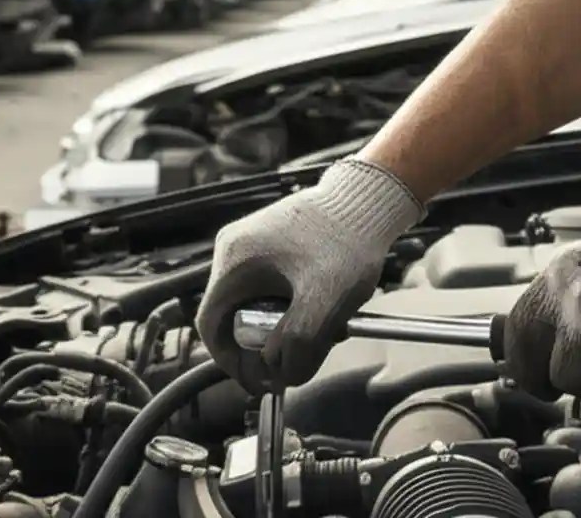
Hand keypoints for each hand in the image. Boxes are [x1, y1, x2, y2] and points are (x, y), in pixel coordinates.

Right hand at [196, 158, 422, 392]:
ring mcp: (250, 244)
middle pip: (233, 317)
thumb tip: (285, 375)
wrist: (369, 199)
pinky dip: (291, 306)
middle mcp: (233, 250)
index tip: (258, 381)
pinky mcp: (271, 243)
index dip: (231, 362)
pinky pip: (269, 287)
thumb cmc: (347, 238)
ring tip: (318, 332)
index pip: (210, 327)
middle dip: (263, 346)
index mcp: (234, 262)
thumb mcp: (324, 301)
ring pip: (254, 304)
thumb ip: (300, 344)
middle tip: (292, 362)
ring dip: (282, 327)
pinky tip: (321, 309)